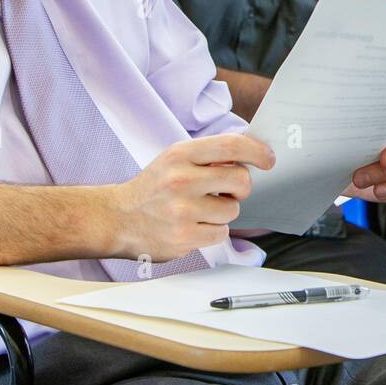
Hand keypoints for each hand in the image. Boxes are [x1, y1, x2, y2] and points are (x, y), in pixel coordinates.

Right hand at [108, 133, 274, 260]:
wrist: (117, 219)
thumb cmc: (153, 187)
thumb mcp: (175, 159)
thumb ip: (209, 154)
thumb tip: (250, 152)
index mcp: (180, 155)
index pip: (230, 146)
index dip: (256, 151)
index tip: (268, 159)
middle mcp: (181, 180)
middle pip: (241, 180)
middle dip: (241, 187)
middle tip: (227, 191)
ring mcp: (182, 211)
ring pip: (233, 211)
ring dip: (224, 211)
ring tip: (200, 210)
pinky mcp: (183, 238)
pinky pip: (221, 233)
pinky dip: (213, 231)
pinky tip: (193, 225)